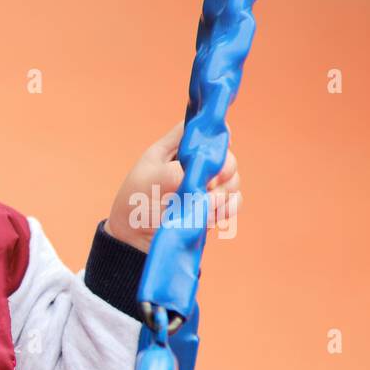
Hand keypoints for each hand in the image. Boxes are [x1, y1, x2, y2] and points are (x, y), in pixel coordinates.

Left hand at [105, 121, 241, 251]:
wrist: (134, 240)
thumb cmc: (135, 203)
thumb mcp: (149, 180)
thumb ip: (175, 170)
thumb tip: (205, 168)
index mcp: (177, 150)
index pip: (203, 130)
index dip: (214, 134)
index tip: (215, 148)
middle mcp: (196, 165)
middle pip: (226, 156)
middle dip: (224, 169)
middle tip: (209, 184)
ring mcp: (207, 187)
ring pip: (233, 180)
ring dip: (224, 192)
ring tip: (203, 204)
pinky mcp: (214, 208)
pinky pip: (235, 202)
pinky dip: (227, 207)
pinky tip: (210, 214)